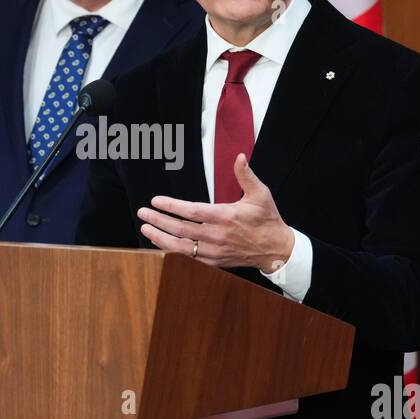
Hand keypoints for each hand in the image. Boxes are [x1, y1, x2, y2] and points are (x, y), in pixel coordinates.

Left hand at [137, 153, 294, 272]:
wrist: (276, 250)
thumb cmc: (267, 220)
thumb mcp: (260, 194)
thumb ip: (246, 175)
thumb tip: (239, 156)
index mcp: (226, 217)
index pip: (191, 211)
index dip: (171, 206)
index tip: (156, 200)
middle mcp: (217, 236)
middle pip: (180, 229)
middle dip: (158, 220)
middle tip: (143, 212)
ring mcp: (214, 251)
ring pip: (180, 246)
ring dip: (160, 237)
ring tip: (145, 228)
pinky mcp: (214, 262)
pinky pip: (188, 258)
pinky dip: (172, 251)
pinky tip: (160, 243)